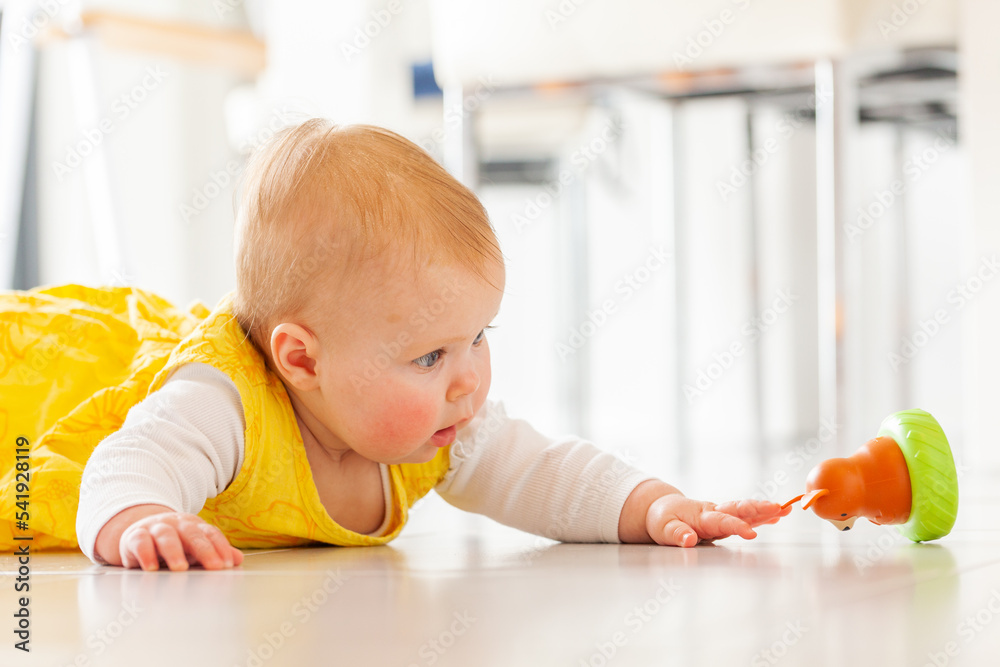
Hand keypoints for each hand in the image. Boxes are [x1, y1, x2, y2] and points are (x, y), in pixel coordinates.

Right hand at [118, 511, 243, 570]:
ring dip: (174, 552)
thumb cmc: (174, 543)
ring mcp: (155, 528)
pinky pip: (140, 542)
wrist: (140, 531)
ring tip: (180, 569)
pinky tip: (152, 567)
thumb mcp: (194, 548)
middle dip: (205, 550)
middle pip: (192, 534)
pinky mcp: (135, 536)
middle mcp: (176, 524)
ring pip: (166, 536)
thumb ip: (215, 553)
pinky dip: (146, 554)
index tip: (228, 565)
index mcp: (194, 526)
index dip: (221, 548)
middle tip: (214, 567)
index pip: (210, 533)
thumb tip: (239, 559)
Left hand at [646, 495, 790, 546]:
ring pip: (745, 510)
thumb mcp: (664, 528)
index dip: (736, 526)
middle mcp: (714, 513)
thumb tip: (688, 540)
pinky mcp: (725, 518)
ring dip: (764, 510)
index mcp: (701, 517)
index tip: (751, 533)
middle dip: (759, 510)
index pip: (722, 522)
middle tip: (778, 509)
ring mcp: (721, 514)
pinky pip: (745, 515)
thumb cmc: (663, 519)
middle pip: (739, 509)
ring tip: (785, 510)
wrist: (662, 508)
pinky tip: (777, 516)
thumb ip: (677, 534)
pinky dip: (761, 514)